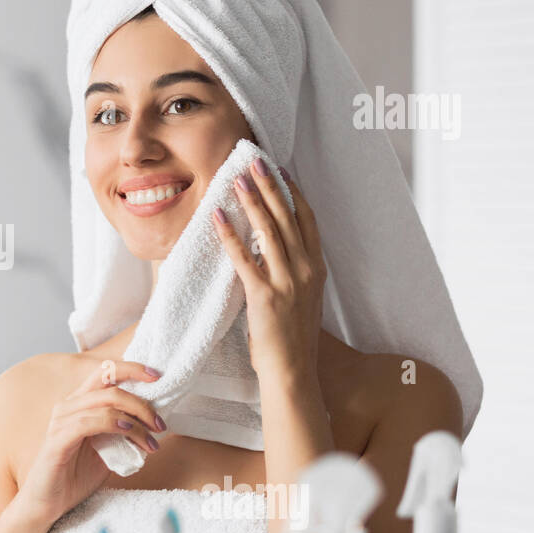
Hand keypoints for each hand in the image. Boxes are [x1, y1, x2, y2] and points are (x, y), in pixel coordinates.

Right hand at [17, 361, 165, 525]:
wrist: (48, 503)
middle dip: (141, 399)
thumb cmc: (76, 476)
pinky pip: (89, 422)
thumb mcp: (109, 450)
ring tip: (151, 441)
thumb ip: (125, 432)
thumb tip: (155, 423)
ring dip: (135, 419)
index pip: (106, 372)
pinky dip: (113, 423)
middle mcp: (68, 405)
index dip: (132, 369)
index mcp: (80, 403)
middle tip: (160, 424)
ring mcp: (61, 420)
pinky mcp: (58, 439)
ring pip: (105, 401)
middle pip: (108, 381)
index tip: (157, 376)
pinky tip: (129, 433)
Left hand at [212, 159, 326, 385]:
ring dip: (251, 202)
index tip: (281, 171)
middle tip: (256, 162)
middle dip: (271, 187)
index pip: (307, 220)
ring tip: (237, 179)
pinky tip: (216, 217)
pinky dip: (229, 235)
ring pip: (268, 232)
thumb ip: (293, 271)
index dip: (293, 193)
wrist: (293, 370)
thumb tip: (275, 248)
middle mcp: (306, 270)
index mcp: (317, 268)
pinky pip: (244, 259)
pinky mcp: (265, 296)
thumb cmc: (293, 337)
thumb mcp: (302, 297)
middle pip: (288, 218)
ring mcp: (288, 282)